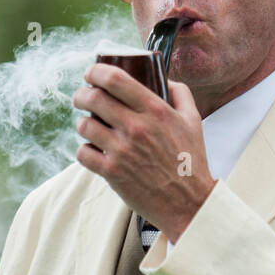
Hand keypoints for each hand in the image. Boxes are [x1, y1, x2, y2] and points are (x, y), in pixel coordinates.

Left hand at [72, 65, 215, 241]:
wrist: (189, 202)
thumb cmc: (191, 160)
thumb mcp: (194, 121)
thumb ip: (181, 94)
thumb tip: (165, 78)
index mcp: (156, 110)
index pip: (115, 79)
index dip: (96, 71)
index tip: (92, 73)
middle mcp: (137, 127)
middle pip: (92, 98)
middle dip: (81, 94)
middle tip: (82, 97)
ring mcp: (122, 151)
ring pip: (84, 125)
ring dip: (82, 123)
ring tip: (89, 126)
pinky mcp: (112, 172)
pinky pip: (83, 153)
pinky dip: (84, 150)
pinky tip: (94, 150)